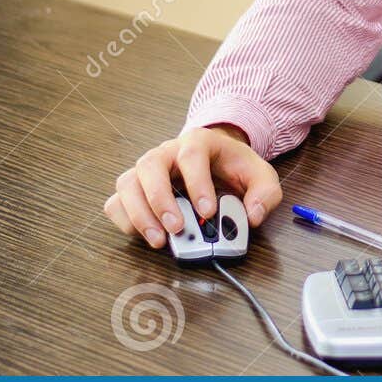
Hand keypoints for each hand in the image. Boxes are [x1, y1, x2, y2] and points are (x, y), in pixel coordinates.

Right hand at [103, 125, 282, 247]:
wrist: (216, 159)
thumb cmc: (234, 166)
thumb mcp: (260, 174)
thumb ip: (265, 193)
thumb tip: (252, 216)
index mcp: (198, 142)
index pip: (191, 156)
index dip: (197, 184)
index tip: (208, 212)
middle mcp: (166, 152)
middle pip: (150, 167)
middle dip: (162, 200)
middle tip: (178, 228)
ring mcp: (145, 170)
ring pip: (128, 184)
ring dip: (140, 215)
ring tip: (160, 240)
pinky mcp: (134, 189)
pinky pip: (117, 202)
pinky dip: (125, 220)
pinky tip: (145, 234)